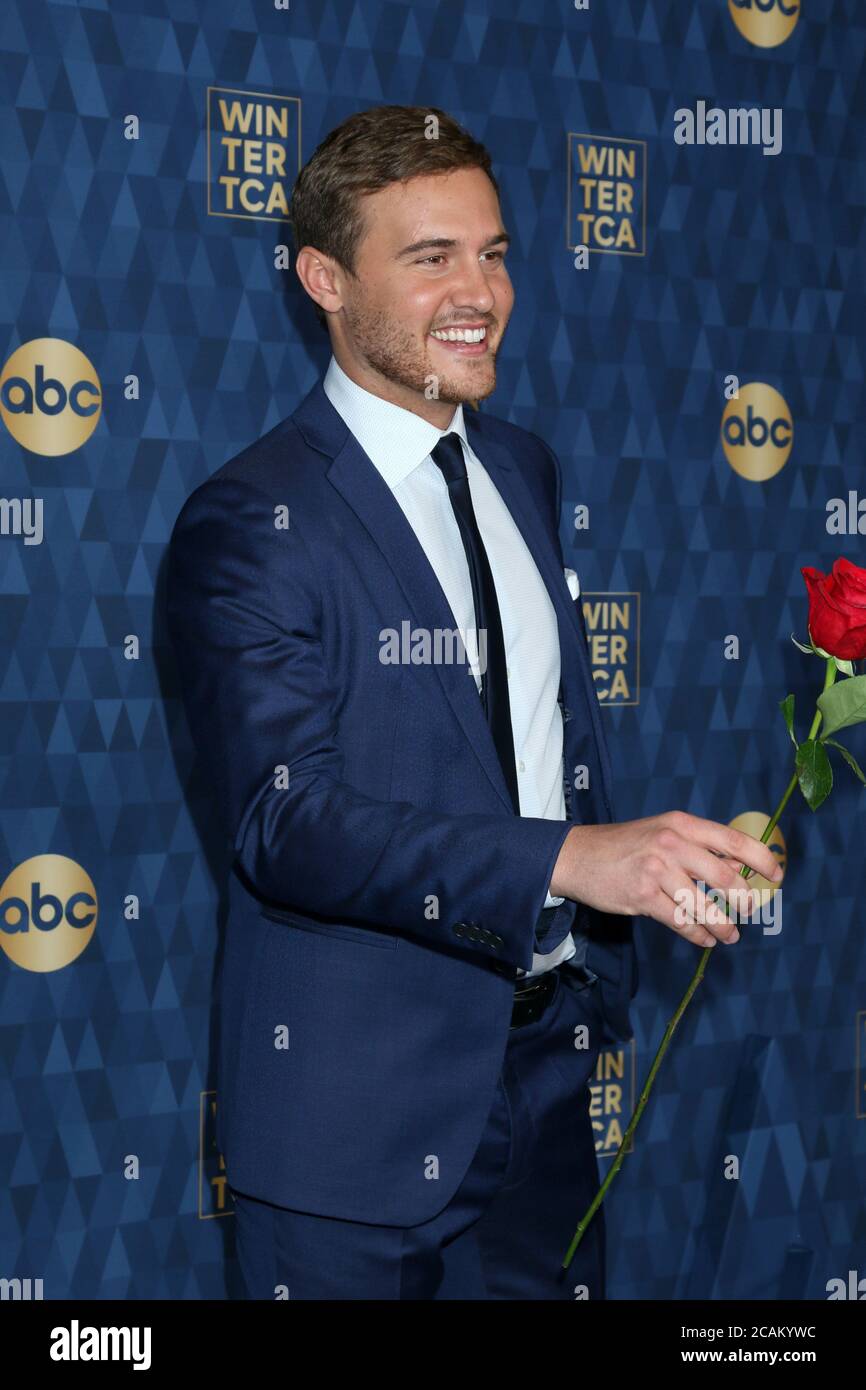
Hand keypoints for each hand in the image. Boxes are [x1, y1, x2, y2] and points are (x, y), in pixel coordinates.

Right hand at [549, 810, 782, 947]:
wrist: (578, 856)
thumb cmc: (625, 846)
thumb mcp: (662, 831)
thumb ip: (696, 845)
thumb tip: (737, 867)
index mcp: (682, 823)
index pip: (734, 840)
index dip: (762, 859)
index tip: (777, 875)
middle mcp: (672, 842)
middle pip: (725, 876)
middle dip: (744, 900)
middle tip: (749, 912)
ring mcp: (657, 869)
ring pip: (704, 904)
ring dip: (723, 925)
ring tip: (730, 936)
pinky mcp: (642, 895)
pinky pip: (680, 921)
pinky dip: (697, 934)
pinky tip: (705, 939)